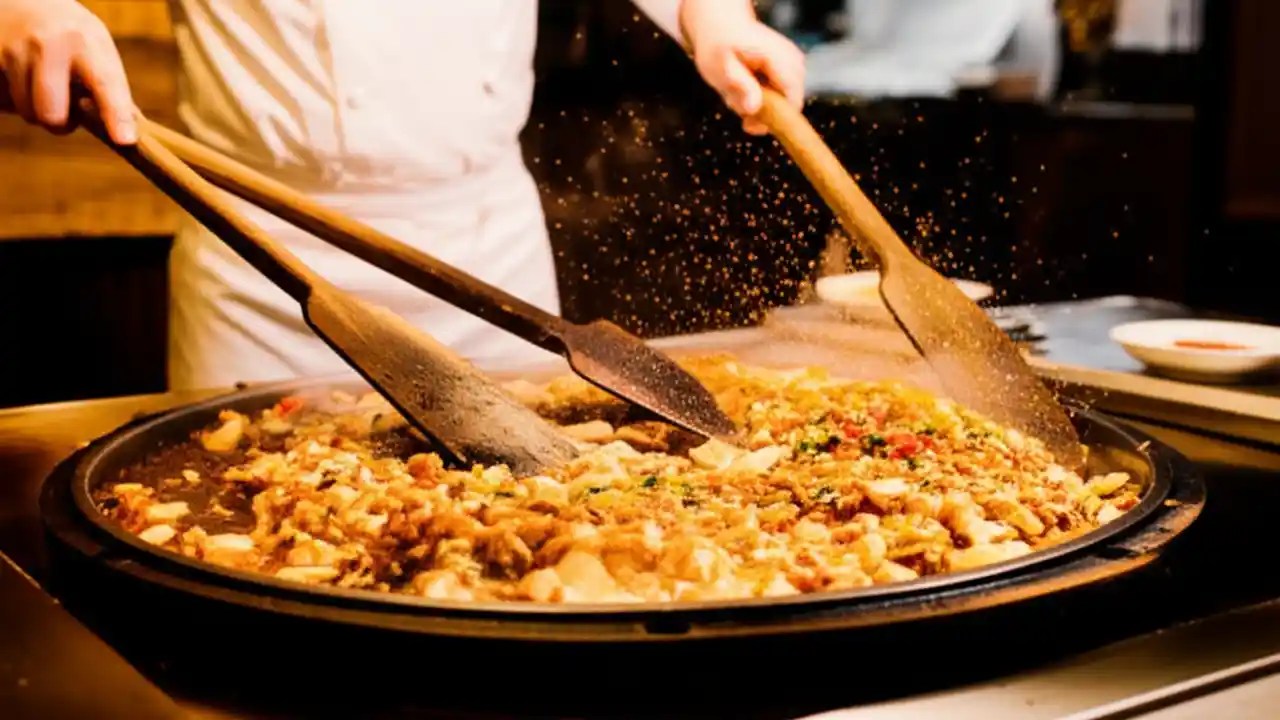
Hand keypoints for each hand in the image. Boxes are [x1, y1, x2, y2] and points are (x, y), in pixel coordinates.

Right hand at [0, 0, 135, 142]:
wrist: (22, 0)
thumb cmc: (69, 35)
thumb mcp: (96, 47)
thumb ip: (109, 86)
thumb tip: (128, 134)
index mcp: (86, 42)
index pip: (106, 83)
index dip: (116, 114)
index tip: (125, 139)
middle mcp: (50, 44)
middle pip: (52, 115)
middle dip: (60, 124)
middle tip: (64, 112)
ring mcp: (14, 50)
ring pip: (27, 113)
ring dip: (35, 108)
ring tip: (40, 83)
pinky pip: (3, 102)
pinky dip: (12, 98)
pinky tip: (18, 76)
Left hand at [679, 0, 804, 134]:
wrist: (722, 27)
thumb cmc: (718, 47)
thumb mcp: (721, 68)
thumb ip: (741, 88)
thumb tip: (753, 109)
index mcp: (776, 56)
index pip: (792, 96)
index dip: (778, 119)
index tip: (750, 125)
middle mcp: (792, 58)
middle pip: (791, 102)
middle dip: (765, 113)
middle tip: (737, 107)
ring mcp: (795, 62)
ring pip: (786, 101)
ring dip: (762, 106)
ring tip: (738, 93)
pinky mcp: (792, 69)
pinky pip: (783, 95)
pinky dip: (764, 98)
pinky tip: (747, 89)